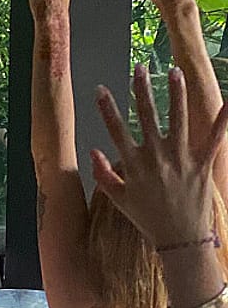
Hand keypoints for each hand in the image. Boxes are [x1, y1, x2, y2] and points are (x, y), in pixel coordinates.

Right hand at [91, 65, 227, 247]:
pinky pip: (214, 138)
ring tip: (175, 72)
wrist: (179, 240)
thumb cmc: (147, 220)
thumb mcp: (118, 199)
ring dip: (176, 94)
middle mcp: (156, 157)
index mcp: (133, 165)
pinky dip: (224, 120)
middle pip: (147, 116)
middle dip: (142, 89)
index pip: (116, 130)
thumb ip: (103, 174)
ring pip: (178, 119)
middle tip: (140, 67)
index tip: (100, 89)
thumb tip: (93, 151)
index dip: (107, 108)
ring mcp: (180, 160)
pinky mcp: (202, 165)